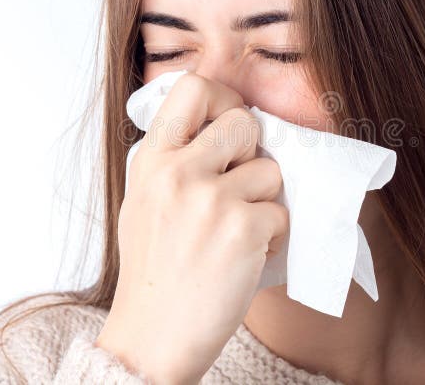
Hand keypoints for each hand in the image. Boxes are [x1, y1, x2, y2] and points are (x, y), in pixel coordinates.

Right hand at [95, 72, 288, 384]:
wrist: (153, 336)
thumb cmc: (153, 269)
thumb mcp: (144, 200)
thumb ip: (174, 159)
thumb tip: (219, 126)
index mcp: (151, 160)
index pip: (192, 87)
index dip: (222, 97)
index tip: (229, 122)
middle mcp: (178, 172)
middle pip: (243, 121)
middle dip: (251, 151)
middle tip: (239, 183)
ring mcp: (211, 200)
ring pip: (271, 170)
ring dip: (264, 200)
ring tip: (237, 230)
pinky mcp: (243, 230)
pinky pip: (280, 213)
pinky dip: (271, 235)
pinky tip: (245, 256)